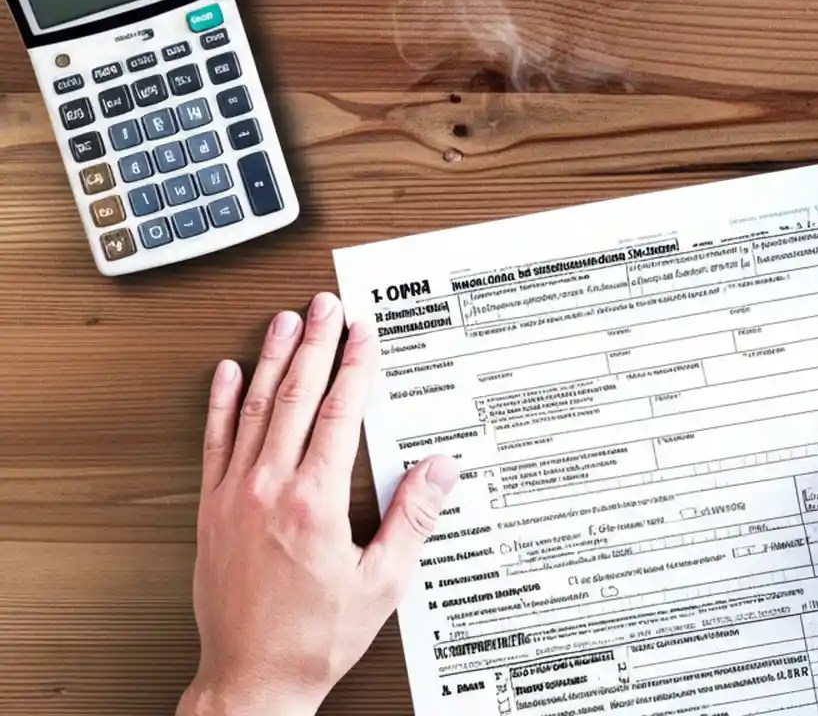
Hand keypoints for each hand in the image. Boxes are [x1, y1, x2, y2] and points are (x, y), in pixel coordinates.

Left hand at [178, 293, 458, 715]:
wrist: (252, 678)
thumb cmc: (314, 638)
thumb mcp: (382, 583)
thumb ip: (411, 519)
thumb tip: (438, 471)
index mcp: (314, 502)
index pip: (339, 414)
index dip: (354, 367)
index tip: (363, 335)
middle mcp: (269, 489)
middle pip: (296, 397)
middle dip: (315, 345)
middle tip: (325, 306)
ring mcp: (234, 496)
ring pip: (255, 409)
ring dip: (272, 360)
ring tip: (284, 322)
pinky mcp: (212, 510)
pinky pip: (216, 443)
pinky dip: (222, 404)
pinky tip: (229, 374)